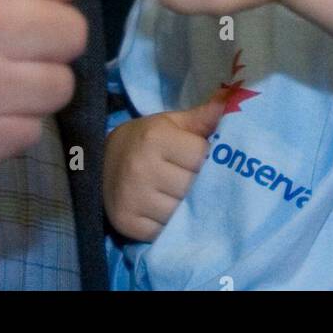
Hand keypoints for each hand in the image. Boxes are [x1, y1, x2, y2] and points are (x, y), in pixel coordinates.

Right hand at [104, 93, 226, 240]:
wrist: (99, 162)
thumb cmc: (144, 140)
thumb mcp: (169, 123)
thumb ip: (202, 117)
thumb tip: (234, 100)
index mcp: (155, 138)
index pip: (203, 155)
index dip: (209, 158)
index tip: (202, 158)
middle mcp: (142, 168)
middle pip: (195, 186)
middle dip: (201, 185)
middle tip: (195, 180)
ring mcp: (133, 198)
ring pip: (182, 212)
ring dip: (188, 208)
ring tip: (183, 197)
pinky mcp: (128, 224)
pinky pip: (166, 232)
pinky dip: (172, 226)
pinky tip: (168, 213)